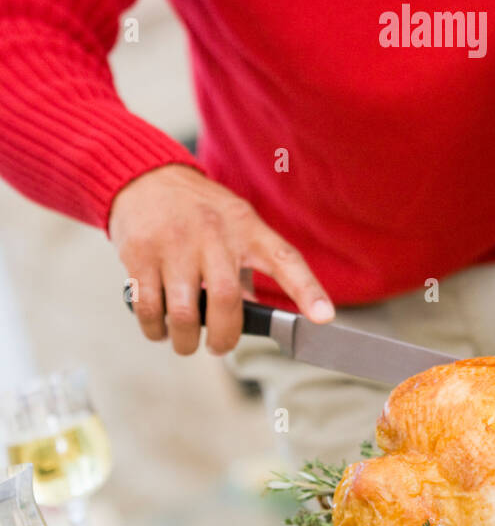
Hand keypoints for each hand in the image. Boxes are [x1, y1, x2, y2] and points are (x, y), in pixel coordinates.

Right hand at [108, 164, 333, 355]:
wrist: (147, 179)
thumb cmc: (198, 209)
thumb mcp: (235, 225)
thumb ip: (247, 268)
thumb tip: (253, 312)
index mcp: (246, 228)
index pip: (285, 259)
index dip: (308, 291)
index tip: (323, 318)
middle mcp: (213, 234)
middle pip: (228, 299)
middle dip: (225, 338)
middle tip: (218, 346)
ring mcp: (175, 243)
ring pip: (185, 312)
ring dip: (185, 340)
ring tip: (186, 341)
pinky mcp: (140, 254)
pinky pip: (148, 307)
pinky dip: (155, 329)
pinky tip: (160, 328)